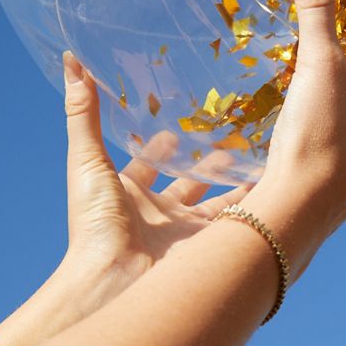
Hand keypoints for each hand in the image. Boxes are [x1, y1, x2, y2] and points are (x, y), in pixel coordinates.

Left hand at [62, 54, 247, 303]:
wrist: (113, 284)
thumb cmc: (94, 225)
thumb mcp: (88, 160)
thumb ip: (84, 113)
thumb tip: (71, 61)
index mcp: (129, 193)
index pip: (149, 162)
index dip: (163, 142)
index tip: (181, 118)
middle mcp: (159, 214)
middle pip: (189, 181)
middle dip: (210, 161)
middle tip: (233, 133)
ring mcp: (185, 234)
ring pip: (218, 202)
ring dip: (236, 181)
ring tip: (257, 152)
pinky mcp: (209, 249)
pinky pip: (237, 222)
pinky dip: (254, 205)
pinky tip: (274, 183)